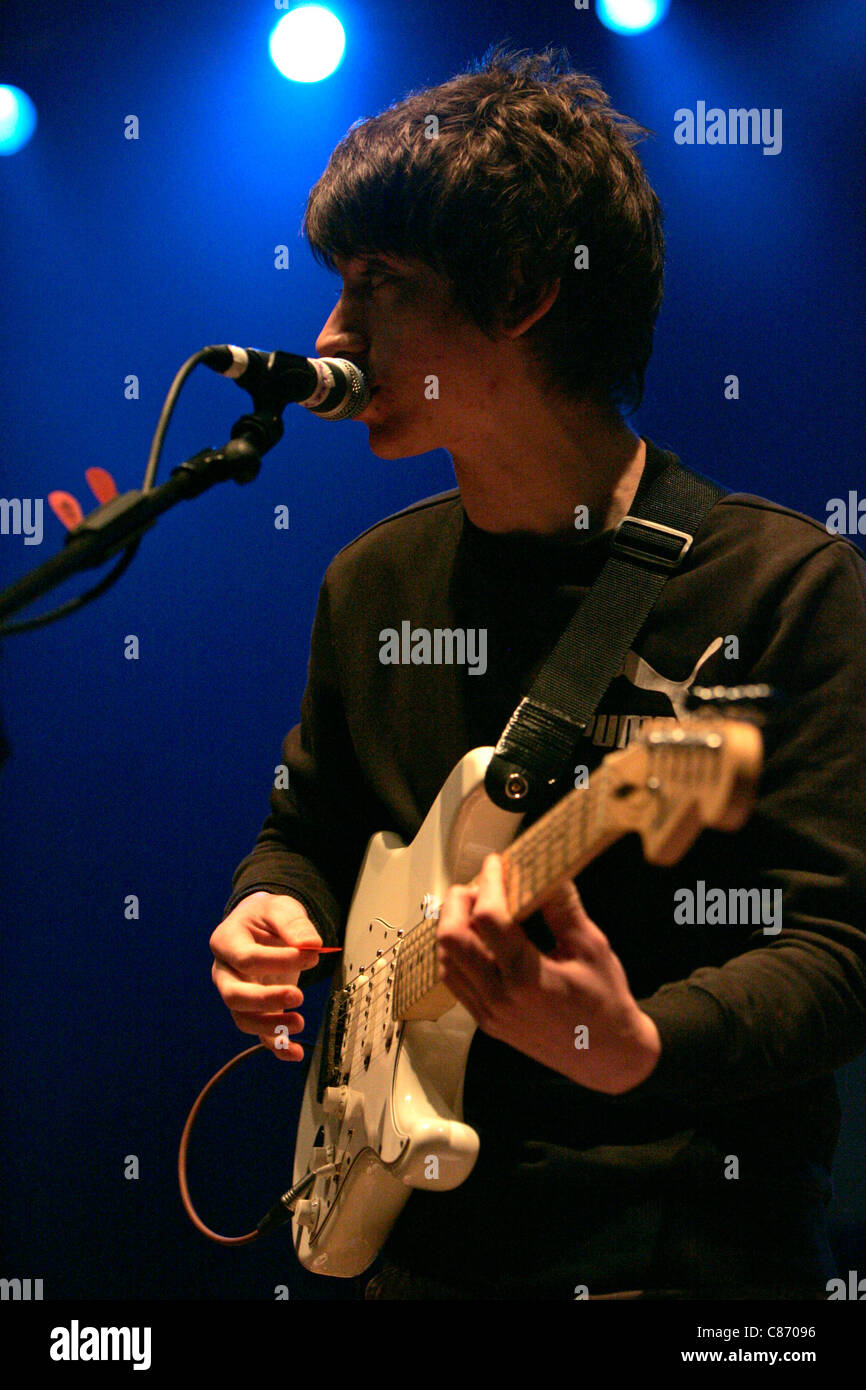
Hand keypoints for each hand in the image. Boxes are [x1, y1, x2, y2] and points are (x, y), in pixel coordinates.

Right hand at [210, 892, 322, 1060]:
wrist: (263, 925)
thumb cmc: (268, 916)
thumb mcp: (281, 908)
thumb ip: (294, 924)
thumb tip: (311, 944)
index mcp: (226, 942)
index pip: (246, 959)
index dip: (277, 961)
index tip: (309, 956)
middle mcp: (225, 972)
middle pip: (234, 996)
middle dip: (265, 1000)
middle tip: (297, 996)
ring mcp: (237, 994)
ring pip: (243, 1019)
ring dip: (270, 1027)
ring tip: (300, 1022)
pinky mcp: (253, 1010)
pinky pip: (259, 1034)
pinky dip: (276, 1047)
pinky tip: (295, 1052)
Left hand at [435, 854, 660, 1093]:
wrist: (607, 1057)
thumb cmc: (605, 1001)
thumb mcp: (593, 947)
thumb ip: (564, 907)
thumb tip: (546, 870)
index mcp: (528, 977)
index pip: (489, 918)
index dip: (488, 882)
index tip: (496, 864)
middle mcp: (500, 997)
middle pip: (451, 938)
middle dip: (458, 902)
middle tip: (478, 886)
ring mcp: (489, 1013)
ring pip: (445, 960)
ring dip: (453, 927)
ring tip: (475, 908)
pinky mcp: (486, 1022)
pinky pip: (455, 981)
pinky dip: (456, 953)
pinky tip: (475, 938)